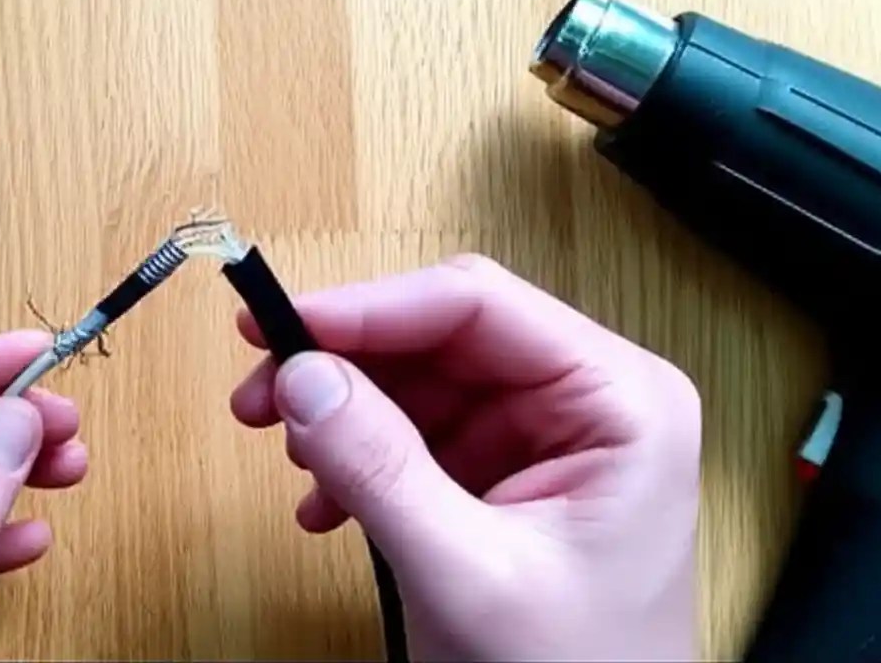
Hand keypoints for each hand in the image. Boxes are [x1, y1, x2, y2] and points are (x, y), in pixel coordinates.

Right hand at [230, 255, 699, 660]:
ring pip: (416, 382)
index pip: (477, 306)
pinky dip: (359, 459)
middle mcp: (586, 401)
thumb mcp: (467, 575)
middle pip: (439, 337)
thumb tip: (303, 377)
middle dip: (344, 363)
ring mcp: (543, 438)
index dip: (370, 307)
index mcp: (619, 401)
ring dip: (343, 414)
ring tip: (293, 460)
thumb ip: (380, 471)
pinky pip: (415, 434)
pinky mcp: (504, 473)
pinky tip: (327, 505)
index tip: (284, 324)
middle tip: (261, 390)